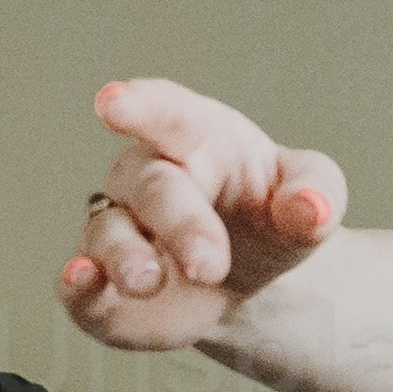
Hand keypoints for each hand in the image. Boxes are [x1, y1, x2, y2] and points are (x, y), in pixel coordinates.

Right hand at [67, 82, 346, 352]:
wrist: (253, 279)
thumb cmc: (273, 214)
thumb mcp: (311, 194)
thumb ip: (315, 193)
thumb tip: (310, 208)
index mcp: (197, 138)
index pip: (167, 113)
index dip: (140, 105)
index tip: (113, 103)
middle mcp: (147, 178)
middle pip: (153, 188)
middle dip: (180, 223)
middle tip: (210, 264)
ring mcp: (121, 231)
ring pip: (107, 234)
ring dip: (125, 257)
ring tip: (148, 280)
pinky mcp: (106, 289)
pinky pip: (80, 287)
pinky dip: (77, 287)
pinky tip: (79, 281)